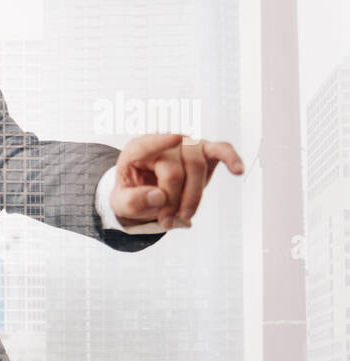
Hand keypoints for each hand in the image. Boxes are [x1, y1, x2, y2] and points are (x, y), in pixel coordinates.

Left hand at [109, 132, 243, 229]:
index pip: (146, 145)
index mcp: (136, 151)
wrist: (147, 195)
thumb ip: (133, 201)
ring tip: (184, 217)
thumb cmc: (134, 195)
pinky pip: (220, 150)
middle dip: (172, 201)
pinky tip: (238, 170)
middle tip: (166, 222)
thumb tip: (159, 196)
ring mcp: (185, 146)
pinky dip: (230, 158)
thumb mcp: (122, 204)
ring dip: (193, 197)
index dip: (160, 142)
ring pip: (196, 167)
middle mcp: (162, 143)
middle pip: (174, 171)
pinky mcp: (204, 152)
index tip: (175, 138)